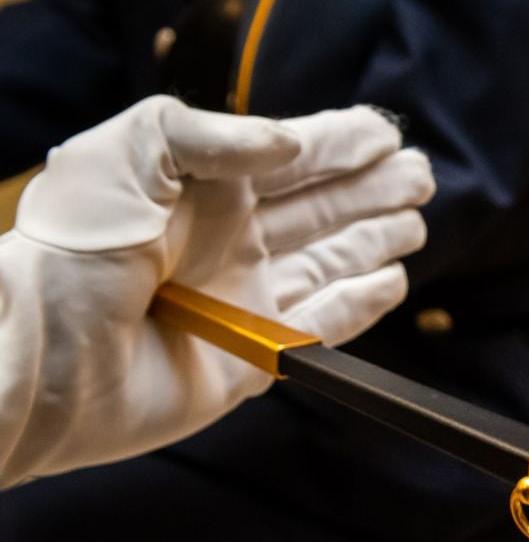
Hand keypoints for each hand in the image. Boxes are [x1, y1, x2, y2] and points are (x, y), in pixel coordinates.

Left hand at [0, 96, 432, 485]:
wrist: (45, 358)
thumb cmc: (74, 250)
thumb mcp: (126, 155)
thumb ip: (207, 135)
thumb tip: (289, 146)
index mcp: (197, 190)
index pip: (284, 158)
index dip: (337, 142)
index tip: (385, 133)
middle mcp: (224, 243)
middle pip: (316, 208)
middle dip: (371, 189)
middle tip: (421, 173)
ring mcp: (242, 302)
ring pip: (327, 263)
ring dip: (374, 240)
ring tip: (418, 222)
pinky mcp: (253, 361)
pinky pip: (322, 328)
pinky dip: (360, 306)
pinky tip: (392, 282)